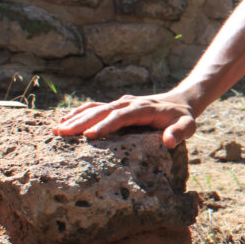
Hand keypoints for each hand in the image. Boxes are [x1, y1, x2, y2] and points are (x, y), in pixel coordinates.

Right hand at [52, 93, 197, 148]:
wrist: (179, 102)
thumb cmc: (182, 118)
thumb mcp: (187, 126)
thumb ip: (179, 132)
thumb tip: (169, 141)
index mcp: (144, 108)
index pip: (122, 116)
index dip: (106, 125)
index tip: (90, 136)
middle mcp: (129, 103)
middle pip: (103, 111)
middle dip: (82, 122)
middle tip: (63, 134)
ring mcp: (120, 104)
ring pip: (95, 108)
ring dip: (76, 117)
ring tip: (57, 129)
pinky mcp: (115, 107)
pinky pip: (94, 108)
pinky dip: (78, 113)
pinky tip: (63, 122)